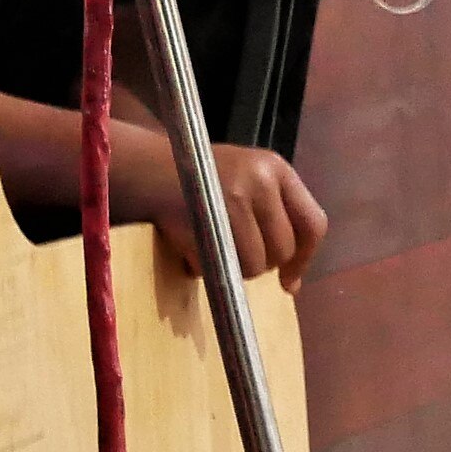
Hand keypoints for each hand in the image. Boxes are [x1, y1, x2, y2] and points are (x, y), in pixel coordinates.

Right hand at [129, 136, 327, 284]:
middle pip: (282, 249)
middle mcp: (261, 177)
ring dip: (229, 267)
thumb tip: (292, 285)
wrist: (137, 166)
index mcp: (277, 168)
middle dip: (259, 263)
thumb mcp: (242, 184)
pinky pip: (219, 263)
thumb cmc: (192, 182)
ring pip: (253, 263)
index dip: (303, 259)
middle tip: (226, 253)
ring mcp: (232, 193)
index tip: (288, 281)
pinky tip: (187, 248)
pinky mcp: (204, 212)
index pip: (312, 224)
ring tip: (204, 247)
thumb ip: (270, 222)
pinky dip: (203, 266)